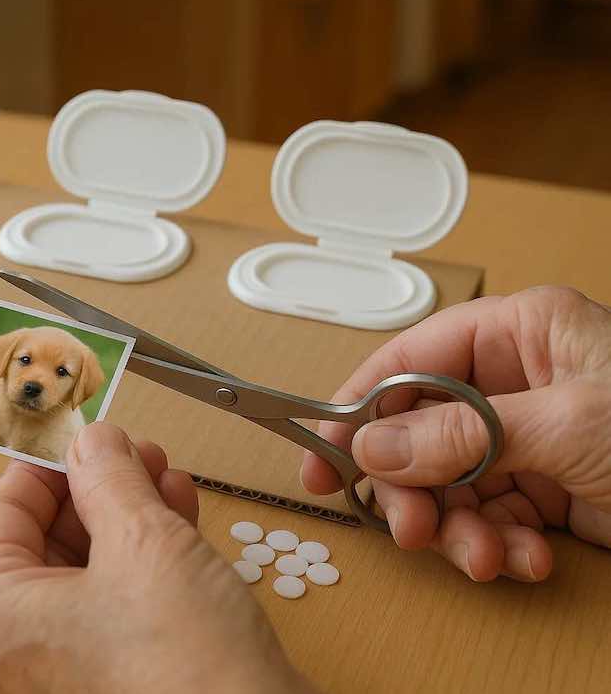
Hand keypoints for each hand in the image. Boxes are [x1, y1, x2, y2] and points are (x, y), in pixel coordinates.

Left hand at [0, 423, 312, 693]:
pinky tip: (180, 516)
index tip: (87, 437)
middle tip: (136, 451)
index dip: (50, 465)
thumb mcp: (142, 539)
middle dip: (97, 487)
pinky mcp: (113, 675)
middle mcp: (16, 646)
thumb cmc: (183, 665)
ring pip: (87, 566)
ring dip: (128, 513)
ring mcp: (63, 666)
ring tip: (166, 475)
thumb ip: (108, 477)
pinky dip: (145, 556)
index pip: (0, 512)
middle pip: (44, 538)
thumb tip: (94, 442)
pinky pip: (114, 600)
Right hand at [302, 286, 610, 580]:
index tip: (321, 453)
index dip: (358, 407)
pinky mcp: (549, 485)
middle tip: (410, 530)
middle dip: (416, 489)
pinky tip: (524, 559)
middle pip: (419, 431)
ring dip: (460, 529)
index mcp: (519, 333)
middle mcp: (516, 380)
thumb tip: (373, 447)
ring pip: (451, 483)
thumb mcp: (571, 425)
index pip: (408, 361)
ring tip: (486, 558)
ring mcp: (531, 435)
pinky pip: (491, 514)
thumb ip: (463, 434)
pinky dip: (499, 544)